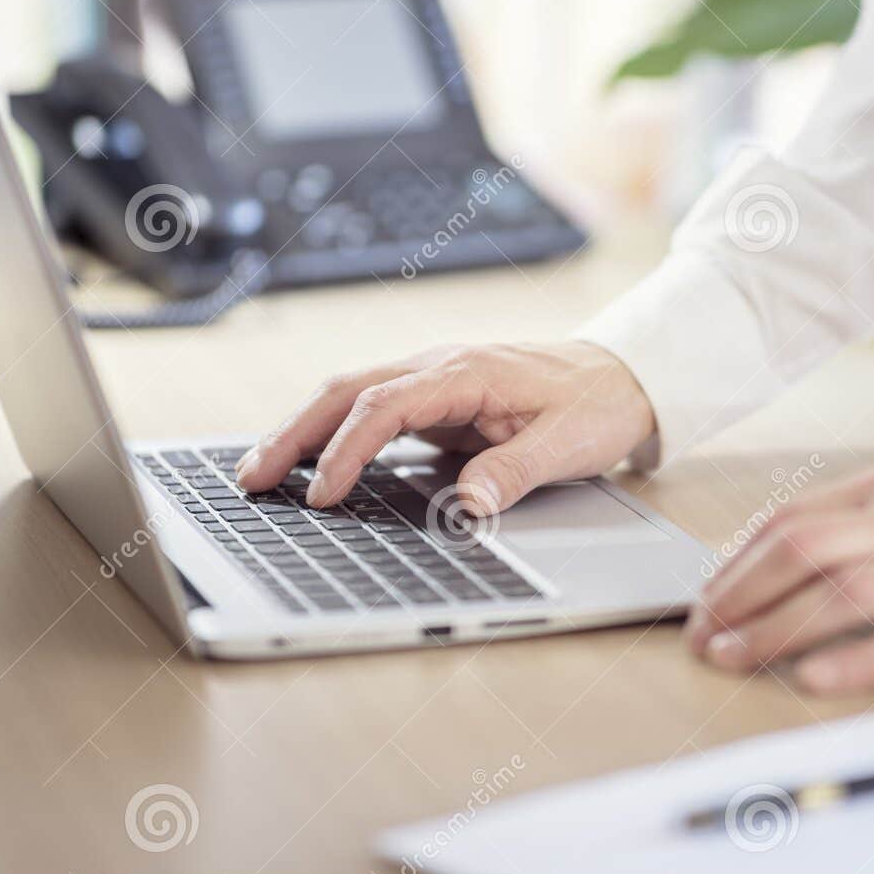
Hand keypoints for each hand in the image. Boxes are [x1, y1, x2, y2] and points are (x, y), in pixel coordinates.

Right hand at [235, 341, 654, 512]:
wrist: (623, 375)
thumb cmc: (597, 404)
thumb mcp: (568, 444)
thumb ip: (514, 472)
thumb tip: (466, 505)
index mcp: (464, 372)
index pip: (383, 405)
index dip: (347, 451)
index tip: (323, 495)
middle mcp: (437, 368)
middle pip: (346, 391)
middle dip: (293, 433)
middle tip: (250, 478)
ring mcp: (432, 382)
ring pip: (349, 397)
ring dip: (302, 431)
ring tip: (259, 473)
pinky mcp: (435, 401)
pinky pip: (370, 412)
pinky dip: (332, 434)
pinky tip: (308, 463)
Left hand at [683, 458, 873, 694]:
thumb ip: (869, 517)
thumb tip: (786, 552)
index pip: (793, 518)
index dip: (737, 562)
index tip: (707, 598)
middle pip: (803, 551)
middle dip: (739, 596)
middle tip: (702, 634)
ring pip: (844, 594)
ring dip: (776, 629)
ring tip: (734, 657)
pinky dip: (857, 661)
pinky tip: (815, 678)